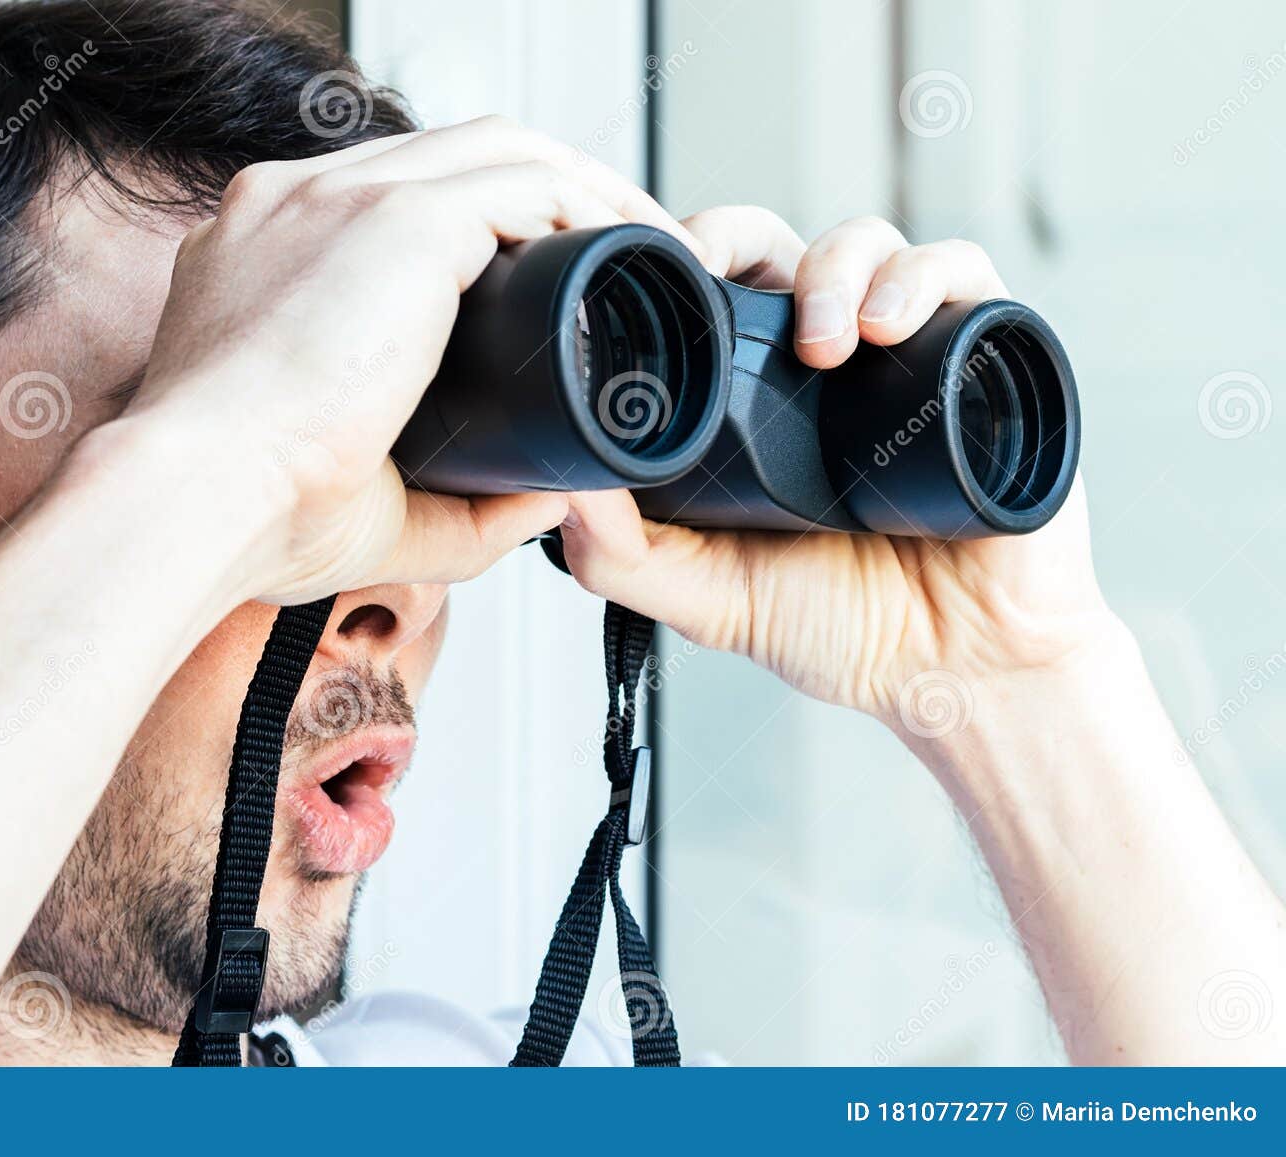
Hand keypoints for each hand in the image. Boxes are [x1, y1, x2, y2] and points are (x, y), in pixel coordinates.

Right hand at [107, 116, 701, 602]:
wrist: (192, 502)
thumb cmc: (247, 514)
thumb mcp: (366, 503)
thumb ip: (457, 502)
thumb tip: (544, 503)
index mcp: (266, 254)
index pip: (392, 202)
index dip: (480, 230)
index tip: (543, 283)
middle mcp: (296, 202)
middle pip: (454, 159)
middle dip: (545, 196)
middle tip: (616, 258)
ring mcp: (338, 196)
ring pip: (500, 152)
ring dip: (583, 193)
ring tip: (646, 247)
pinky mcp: (391, 216)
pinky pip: (525, 181)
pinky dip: (589, 207)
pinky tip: (631, 250)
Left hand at [558, 209, 1119, 724]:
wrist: (960, 670)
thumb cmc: (843, 627)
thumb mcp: (709, 595)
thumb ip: (624, 557)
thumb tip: (553, 491)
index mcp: (757, 399)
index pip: (709, 294)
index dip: (675, 264)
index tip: (644, 279)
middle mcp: (828, 366)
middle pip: (779, 247)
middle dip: (740, 237)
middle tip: (713, 272)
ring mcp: (907, 356)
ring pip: (869, 246)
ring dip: (836, 267)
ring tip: (823, 343)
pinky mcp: (987, 358)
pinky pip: (964, 276)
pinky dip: (923, 280)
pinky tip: (890, 331)